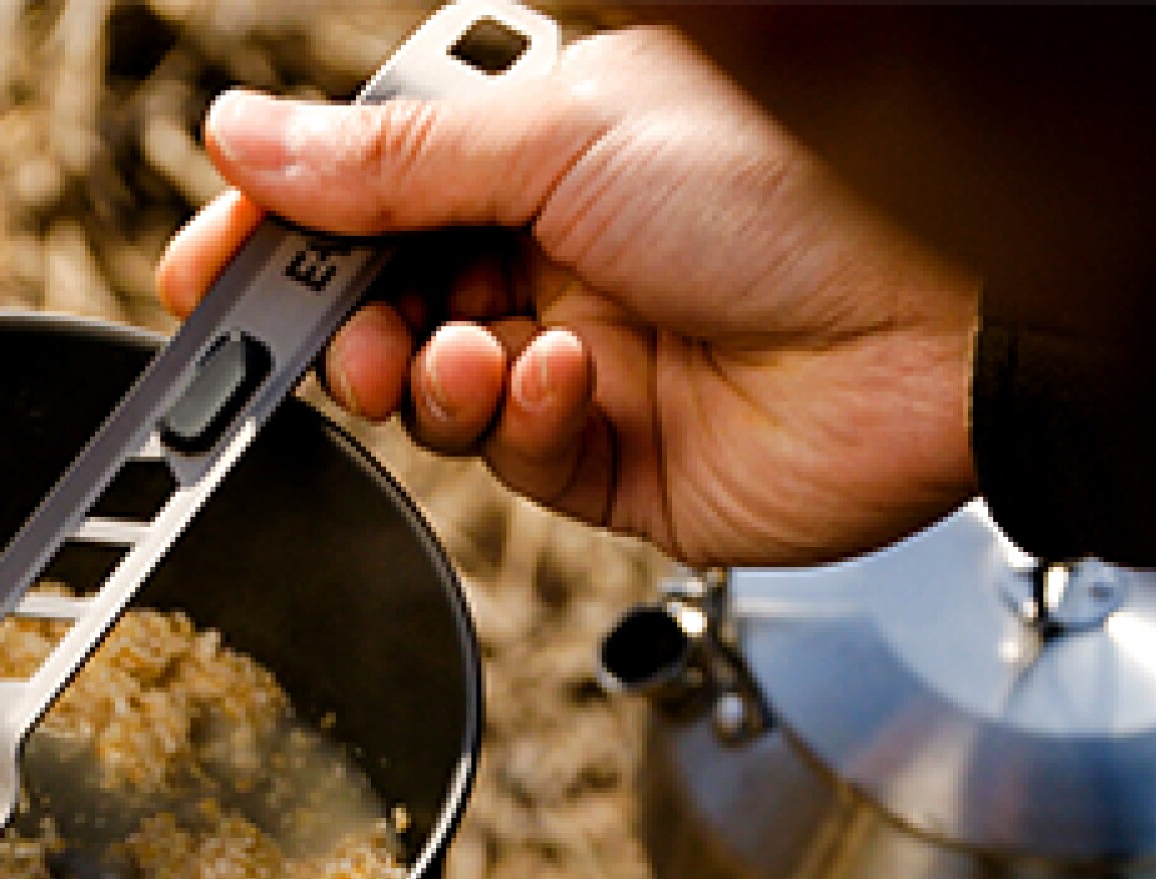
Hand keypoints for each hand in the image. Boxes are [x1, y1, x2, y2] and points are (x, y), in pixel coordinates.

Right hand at [157, 26, 980, 568]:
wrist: (945, 311)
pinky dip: (525, 423)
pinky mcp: (625, 467)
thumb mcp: (561, 135)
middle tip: (329, 337)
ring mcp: (592, 365)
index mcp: (541, 154)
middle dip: (340, 326)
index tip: (210, 270)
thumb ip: (388, 162)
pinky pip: (521, 462)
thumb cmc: (797, 177)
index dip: (284, 236)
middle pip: (386, 305)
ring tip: (474, 355)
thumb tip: (246, 141)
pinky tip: (569, 380)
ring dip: (432, 379)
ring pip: (438, 398)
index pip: (371, 198)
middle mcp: (561, 256)